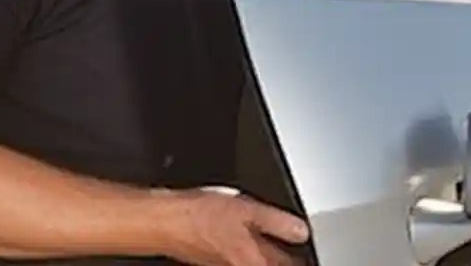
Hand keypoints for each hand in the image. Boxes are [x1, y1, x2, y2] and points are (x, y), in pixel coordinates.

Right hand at [167, 186, 309, 265]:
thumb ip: (277, 222)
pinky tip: (248, 236)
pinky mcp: (215, 260)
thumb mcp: (247, 210)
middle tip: (295, 245)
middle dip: (285, 258)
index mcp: (254, 261)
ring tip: (277, 243)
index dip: (299, 257)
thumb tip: (300, 231)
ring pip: (257, 262)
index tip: (305, 248)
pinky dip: (249, 250)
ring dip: (267, 255)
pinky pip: (241, 258)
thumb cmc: (200, 218)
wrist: (166, 223)